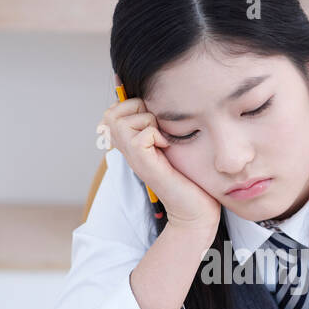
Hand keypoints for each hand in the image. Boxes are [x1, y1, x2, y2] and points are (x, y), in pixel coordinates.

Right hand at [100, 78, 220, 232]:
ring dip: (148, 122)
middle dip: (138, 110)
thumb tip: (158, 98)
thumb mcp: (171, 143)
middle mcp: (127, 150)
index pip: (113, 110)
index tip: (154, 124)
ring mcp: (133, 157)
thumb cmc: (189, 176)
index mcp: (131, 143)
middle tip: (158, 129)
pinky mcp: (143, 164)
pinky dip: (156, 135)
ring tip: (163, 139)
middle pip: (112, 112)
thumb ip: (159, 124)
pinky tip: (167, 148)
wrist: (196, 210)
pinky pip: (142, 134)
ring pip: (123, 121)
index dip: (132, 106)